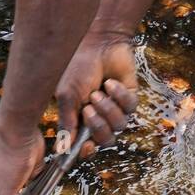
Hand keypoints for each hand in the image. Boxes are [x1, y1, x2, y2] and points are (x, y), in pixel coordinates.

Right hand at [55, 35, 138, 159]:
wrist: (98, 43)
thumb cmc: (78, 67)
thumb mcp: (66, 95)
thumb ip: (66, 121)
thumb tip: (62, 148)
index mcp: (81, 120)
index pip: (86, 146)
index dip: (87, 151)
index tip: (85, 147)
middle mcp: (100, 118)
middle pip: (105, 140)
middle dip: (97, 126)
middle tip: (88, 108)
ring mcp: (116, 109)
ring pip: (119, 126)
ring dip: (107, 109)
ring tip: (98, 92)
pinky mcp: (131, 98)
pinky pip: (129, 108)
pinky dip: (119, 96)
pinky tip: (111, 83)